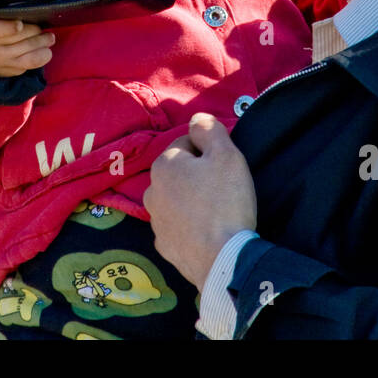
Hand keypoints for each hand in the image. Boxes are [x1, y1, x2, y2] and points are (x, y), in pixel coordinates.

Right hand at [0, 6, 54, 76]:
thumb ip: (5, 13)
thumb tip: (30, 12)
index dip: (8, 27)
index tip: (19, 24)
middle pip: (19, 38)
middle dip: (35, 30)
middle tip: (42, 26)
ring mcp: (0, 62)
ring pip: (29, 54)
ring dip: (43, 44)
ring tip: (49, 38)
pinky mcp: (10, 71)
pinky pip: (31, 64)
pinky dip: (41, 55)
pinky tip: (44, 48)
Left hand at [145, 113, 256, 290]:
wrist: (222, 259)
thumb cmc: (225, 202)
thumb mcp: (226, 155)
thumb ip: (209, 130)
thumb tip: (197, 118)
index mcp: (164, 165)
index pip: (187, 145)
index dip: (209, 152)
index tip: (224, 167)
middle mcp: (151, 191)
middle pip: (179, 173)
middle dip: (197, 176)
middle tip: (223, 189)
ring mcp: (156, 221)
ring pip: (176, 200)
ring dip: (191, 201)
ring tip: (216, 212)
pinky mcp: (164, 246)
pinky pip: (178, 226)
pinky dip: (189, 226)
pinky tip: (207, 232)